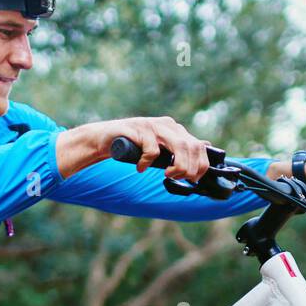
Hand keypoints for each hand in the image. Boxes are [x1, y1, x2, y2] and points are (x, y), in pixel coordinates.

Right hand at [56, 116, 216, 182]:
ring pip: (179, 146)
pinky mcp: (138, 129)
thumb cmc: (132, 148)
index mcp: (175, 130)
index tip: (194, 180)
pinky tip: (140, 168)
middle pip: (192, 147)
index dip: (202, 165)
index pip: (199, 146)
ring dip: (178, 165)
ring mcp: (153, 125)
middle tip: (180, 179)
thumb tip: (200, 156)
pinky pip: (152, 149)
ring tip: (168, 175)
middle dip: (190, 168)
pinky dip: (148, 162)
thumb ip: (176, 152)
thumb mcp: (158, 151)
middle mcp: (167, 125)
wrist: (103, 139)